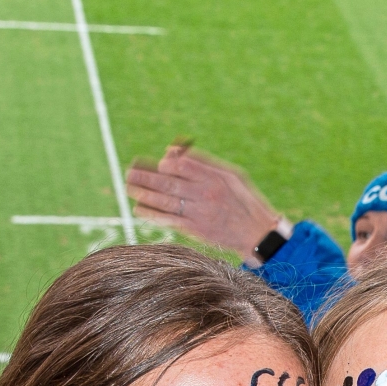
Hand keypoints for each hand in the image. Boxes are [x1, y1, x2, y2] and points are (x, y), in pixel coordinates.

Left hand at [125, 145, 287, 261]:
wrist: (257, 234)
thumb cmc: (243, 201)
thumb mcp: (231, 175)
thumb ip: (203, 162)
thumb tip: (174, 151)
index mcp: (215, 177)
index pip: (183, 165)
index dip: (167, 163)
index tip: (158, 163)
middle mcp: (206, 194)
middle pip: (170, 182)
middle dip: (146, 177)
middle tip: (129, 172)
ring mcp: (200, 213)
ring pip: (166, 201)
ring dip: (145, 195)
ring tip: (129, 188)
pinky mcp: (196, 230)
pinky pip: (170, 220)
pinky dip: (153, 215)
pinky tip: (139, 210)